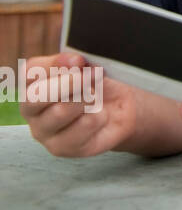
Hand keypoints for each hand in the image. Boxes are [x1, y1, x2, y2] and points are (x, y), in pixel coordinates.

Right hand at [20, 53, 138, 156]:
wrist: (121, 111)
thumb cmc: (100, 86)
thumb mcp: (92, 68)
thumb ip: (80, 63)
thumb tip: (76, 61)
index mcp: (33, 84)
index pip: (31, 71)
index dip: (55, 64)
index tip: (79, 60)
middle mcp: (31, 110)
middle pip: (37, 95)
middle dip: (69, 84)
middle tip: (91, 79)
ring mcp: (43, 132)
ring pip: (61, 111)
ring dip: (88, 101)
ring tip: (97, 100)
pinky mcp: (61, 148)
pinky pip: (83, 126)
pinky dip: (99, 116)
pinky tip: (100, 117)